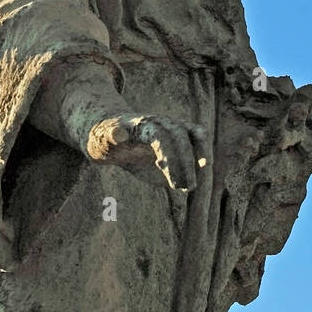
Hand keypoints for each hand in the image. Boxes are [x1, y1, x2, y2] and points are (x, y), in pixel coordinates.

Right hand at [85, 114, 207, 191]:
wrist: (103, 142)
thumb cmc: (139, 156)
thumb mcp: (163, 168)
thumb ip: (179, 174)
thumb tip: (191, 185)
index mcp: (172, 131)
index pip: (195, 133)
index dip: (203, 147)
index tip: (208, 166)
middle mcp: (157, 124)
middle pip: (178, 134)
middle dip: (186, 159)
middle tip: (188, 187)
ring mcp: (135, 126)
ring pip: (156, 134)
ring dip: (167, 155)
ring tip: (169, 179)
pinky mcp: (111, 131)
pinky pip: (115, 131)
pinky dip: (117, 133)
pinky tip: (118, 135)